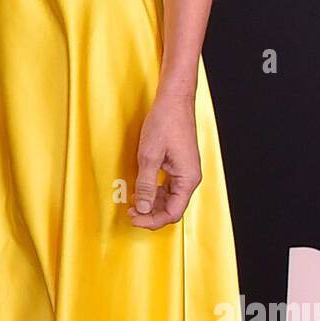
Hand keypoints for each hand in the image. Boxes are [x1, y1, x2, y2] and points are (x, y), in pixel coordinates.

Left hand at [128, 90, 200, 228]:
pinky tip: (141, 189)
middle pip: (172, 207)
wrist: (173, 100)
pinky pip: (168, 185)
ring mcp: (184, 171)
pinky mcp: (178, 164)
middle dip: (151, 213)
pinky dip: (155, 191)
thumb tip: (142, 208)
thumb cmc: (165, 123)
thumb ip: (145, 184)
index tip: (135, 218)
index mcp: (187, 179)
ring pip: (170, 197)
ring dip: (152, 203)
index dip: (153, 220)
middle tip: (130, 213)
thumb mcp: (149, 155)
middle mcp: (189, 178)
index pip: (173, 213)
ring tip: (133, 203)